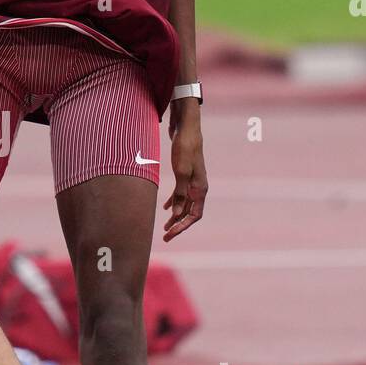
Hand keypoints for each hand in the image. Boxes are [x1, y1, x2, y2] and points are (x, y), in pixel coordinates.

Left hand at [162, 109, 207, 240]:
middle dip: (178, 225)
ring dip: (175, 216)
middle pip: (189, 213)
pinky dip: (174, 202)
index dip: (182, 227)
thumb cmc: (185, 148)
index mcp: (200, 189)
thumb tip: (177, 214)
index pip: (194, 215)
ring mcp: (192, 181)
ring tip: (165, 226)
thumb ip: (180, 193)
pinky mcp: (184, 174)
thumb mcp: (181, 172)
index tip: (170, 234)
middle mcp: (198, 187)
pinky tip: (166, 207)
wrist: (186, 128)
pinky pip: (180, 194)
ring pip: (184, 204)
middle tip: (165, 236)